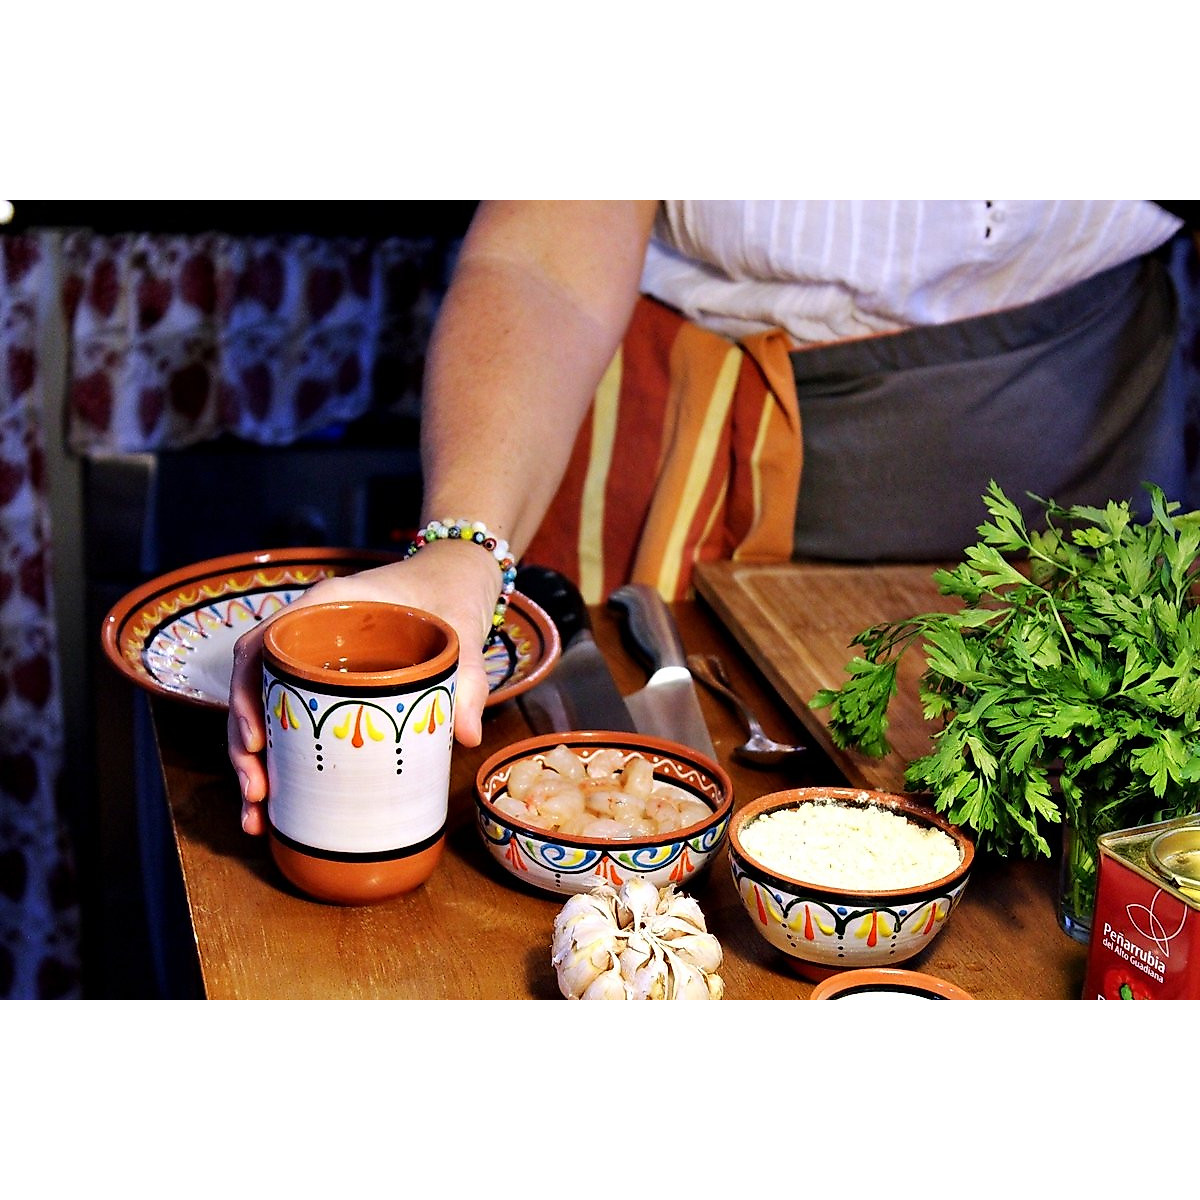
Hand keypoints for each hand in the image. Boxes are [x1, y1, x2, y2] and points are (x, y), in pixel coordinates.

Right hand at [227, 543, 500, 834]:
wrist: (456, 583)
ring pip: (264, 712)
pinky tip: (280, 804)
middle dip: (244, 747)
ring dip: (254, 763)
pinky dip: (282, 760)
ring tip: (257, 816)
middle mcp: (308, 633)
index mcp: (326, 606)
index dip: (245, 693)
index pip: (261, 646)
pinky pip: (291, 718)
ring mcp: (313, 661)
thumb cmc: (450, 596)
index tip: (257, 740)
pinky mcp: (327, 686)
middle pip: (252, 689)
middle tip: (257, 795)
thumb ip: (467, 677)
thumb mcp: (461, 632)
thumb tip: (466, 735)